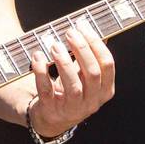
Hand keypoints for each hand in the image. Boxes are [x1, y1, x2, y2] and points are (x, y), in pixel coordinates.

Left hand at [28, 18, 114, 136]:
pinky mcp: (51, 109)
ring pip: (73, 85)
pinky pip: (46, 90)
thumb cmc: (71, 90)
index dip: (96, 43)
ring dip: (64, 62)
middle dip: (81, 49)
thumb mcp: (85, 76)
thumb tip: (91, 26)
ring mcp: (72, 108)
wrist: (52, 118)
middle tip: (69, 32)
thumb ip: (90, 56)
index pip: (107, 64)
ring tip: (54, 45)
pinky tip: (37, 56)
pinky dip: (41, 72)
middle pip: (92, 73)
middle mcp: (92, 101)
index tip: (83, 25)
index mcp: (105, 90)